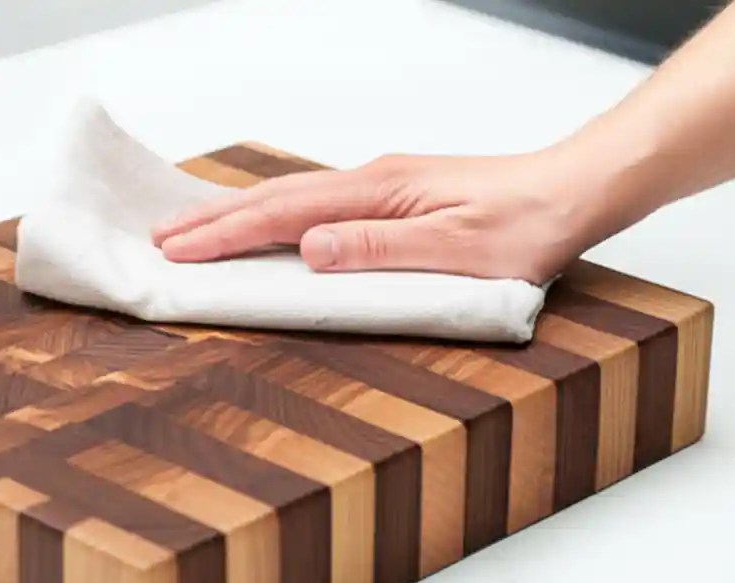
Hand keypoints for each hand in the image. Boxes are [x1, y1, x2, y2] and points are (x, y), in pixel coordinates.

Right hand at [151, 148, 631, 284]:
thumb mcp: (456, 249)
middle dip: (215, 220)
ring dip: (239, 215)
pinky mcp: (394, 198)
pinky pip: (316, 205)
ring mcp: (382, 186)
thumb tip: (309, 248)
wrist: (573, 193)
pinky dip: (276, 215)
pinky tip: (268, 223)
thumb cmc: (526, 226)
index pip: (284, 214)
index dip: (226, 234)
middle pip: (276, 199)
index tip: (179, 249)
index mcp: (379, 191)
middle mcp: (373, 181)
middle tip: (161, 238)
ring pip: (292, 199)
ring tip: (195, 228)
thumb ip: (380, 249)